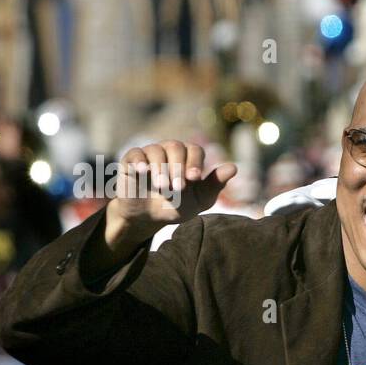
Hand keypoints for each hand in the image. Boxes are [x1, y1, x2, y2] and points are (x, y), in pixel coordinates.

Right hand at [105, 141, 237, 249]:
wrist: (149, 217)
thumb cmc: (177, 206)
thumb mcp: (199, 200)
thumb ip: (215, 184)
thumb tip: (234, 168)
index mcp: (188, 157)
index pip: (195, 150)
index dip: (195, 162)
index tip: (194, 178)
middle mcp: (169, 151)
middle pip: (176, 147)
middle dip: (178, 167)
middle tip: (178, 187)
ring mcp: (150, 153)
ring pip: (156, 150)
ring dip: (161, 168)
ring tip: (163, 187)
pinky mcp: (131, 160)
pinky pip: (135, 154)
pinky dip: (140, 161)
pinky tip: (144, 172)